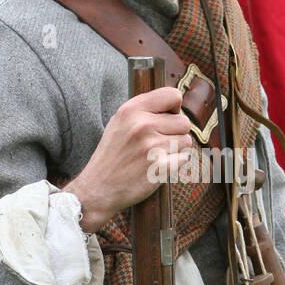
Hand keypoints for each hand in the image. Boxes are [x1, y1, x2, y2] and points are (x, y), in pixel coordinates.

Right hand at [63, 87, 192, 231]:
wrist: (98, 188)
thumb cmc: (112, 154)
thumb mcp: (119, 122)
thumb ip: (144, 110)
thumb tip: (176, 104)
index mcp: (131, 110)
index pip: (173, 95)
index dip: (174, 108)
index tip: (166, 118)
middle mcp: (142, 125)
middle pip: (183, 121)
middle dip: (175, 132)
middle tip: (158, 143)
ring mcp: (152, 147)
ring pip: (186, 141)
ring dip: (176, 149)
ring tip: (156, 155)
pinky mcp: (160, 168)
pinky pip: (184, 159)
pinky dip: (174, 164)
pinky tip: (157, 167)